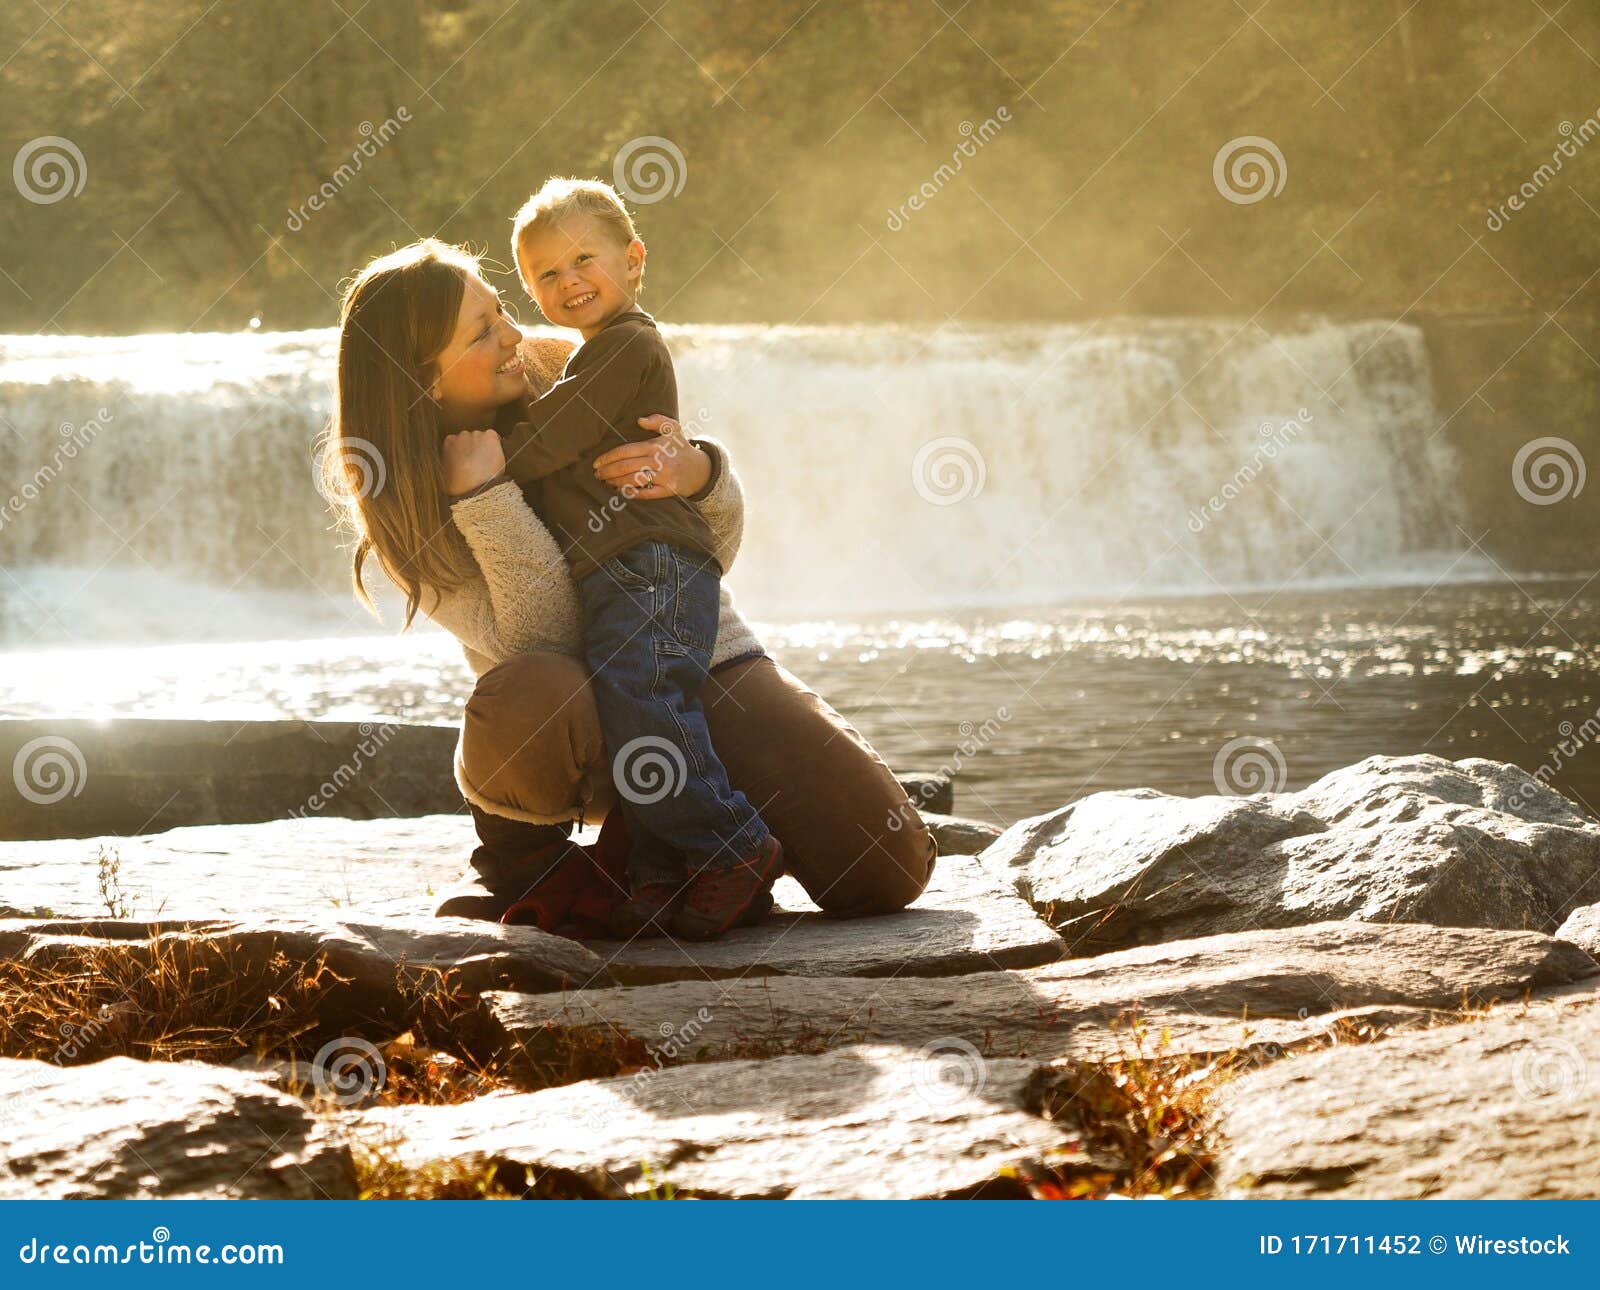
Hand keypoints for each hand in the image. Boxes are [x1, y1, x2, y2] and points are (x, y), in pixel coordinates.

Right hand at [440, 429, 505, 495]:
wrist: (475, 488)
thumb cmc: (458, 486)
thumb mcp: (443, 474)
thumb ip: (446, 462)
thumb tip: (449, 462)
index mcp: (448, 442)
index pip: (457, 442)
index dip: (464, 452)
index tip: (467, 461)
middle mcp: (462, 435)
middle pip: (471, 439)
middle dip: (474, 448)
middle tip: (478, 463)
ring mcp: (476, 434)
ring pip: (482, 438)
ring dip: (485, 447)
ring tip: (487, 463)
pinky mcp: (490, 436)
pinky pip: (494, 437)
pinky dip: (495, 445)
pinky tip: (494, 456)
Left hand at [592, 414, 709, 498]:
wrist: (701, 469)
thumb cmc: (681, 448)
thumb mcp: (673, 429)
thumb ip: (657, 420)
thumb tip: (639, 420)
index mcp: (656, 446)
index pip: (626, 451)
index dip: (608, 458)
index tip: (596, 463)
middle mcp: (660, 461)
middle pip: (626, 467)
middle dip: (608, 472)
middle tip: (597, 475)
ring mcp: (666, 477)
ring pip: (634, 481)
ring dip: (616, 483)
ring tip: (606, 483)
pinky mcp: (670, 490)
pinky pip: (647, 494)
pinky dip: (633, 494)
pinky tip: (622, 492)